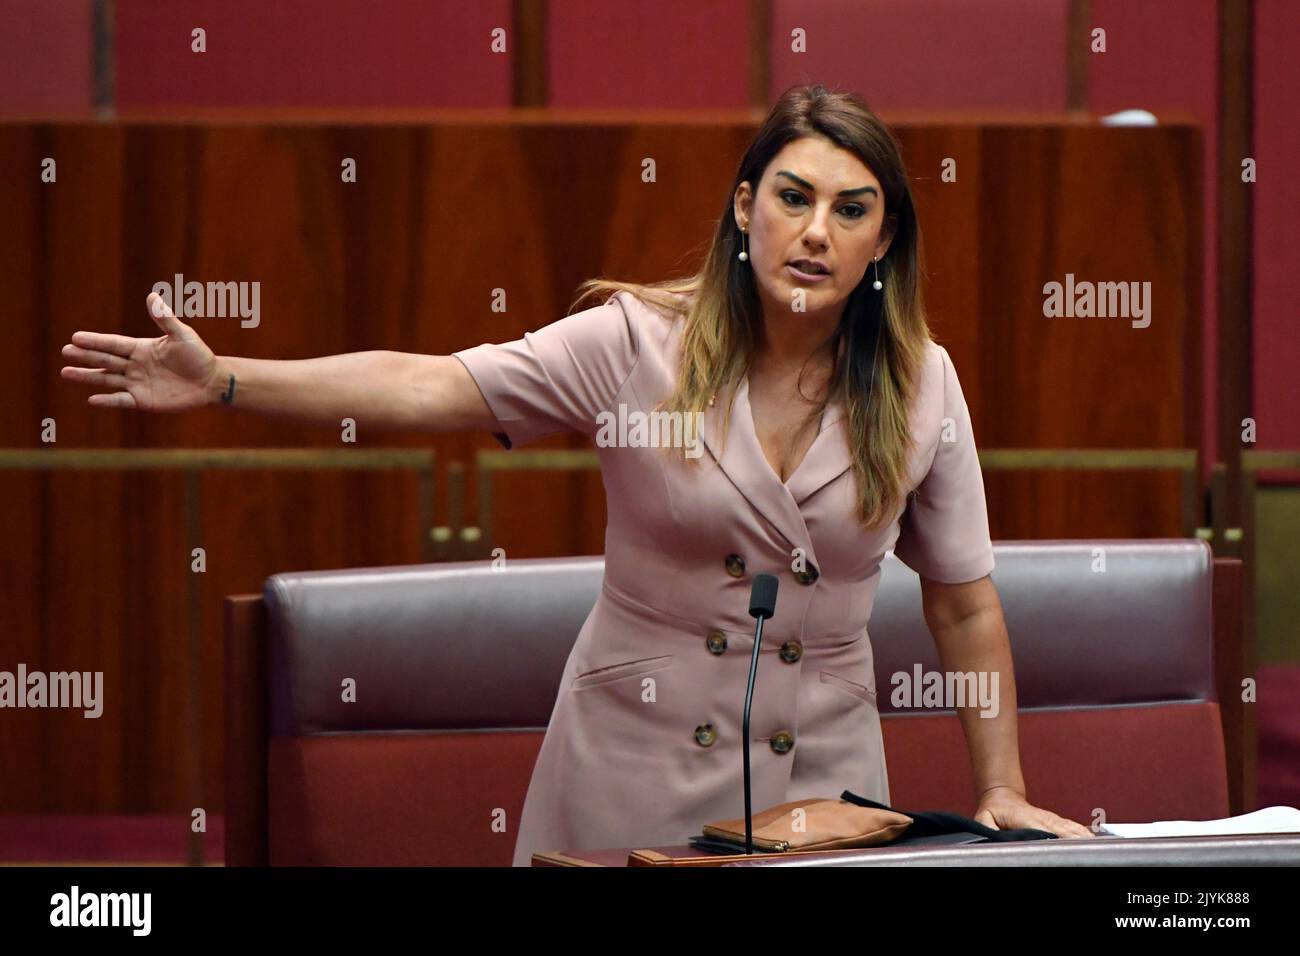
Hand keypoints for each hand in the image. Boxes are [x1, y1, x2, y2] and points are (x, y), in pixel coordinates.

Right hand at [61, 293, 224, 410]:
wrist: (211, 381)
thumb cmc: (198, 355)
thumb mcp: (181, 335)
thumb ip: (165, 319)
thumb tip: (152, 296)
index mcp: (141, 348)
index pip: (113, 343)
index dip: (95, 341)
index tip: (76, 337)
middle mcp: (135, 365)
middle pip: (105, 360)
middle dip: (85, 356)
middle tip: (64, 351)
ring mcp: (137, 383)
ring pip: (107, 379)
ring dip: (87, 376)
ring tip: (66, 372)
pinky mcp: (143, 400)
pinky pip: (121, 400)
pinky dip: (107, 400)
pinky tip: (92, 399)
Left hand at [973, 786, 1094, 837]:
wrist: (1002, 794)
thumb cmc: (994, 809)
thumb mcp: (984, 817)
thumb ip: (986, 826)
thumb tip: (988, 834)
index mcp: (1029, 820)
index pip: (1048, 832)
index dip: (1059, 840)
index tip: (1069, 848)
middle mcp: (1044, 819)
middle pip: (1066, 832)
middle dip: (1077, 842)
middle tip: (1090, 853)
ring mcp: (1052, 819)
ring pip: (1073, 829)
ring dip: (1084, 838)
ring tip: (1098, 849)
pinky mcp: (1056, 821)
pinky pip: (1074, 828)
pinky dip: (1084, 834)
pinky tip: (1094, 841)